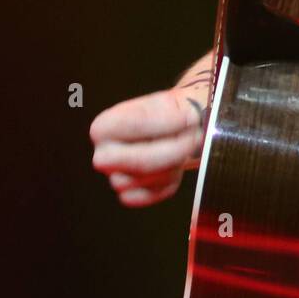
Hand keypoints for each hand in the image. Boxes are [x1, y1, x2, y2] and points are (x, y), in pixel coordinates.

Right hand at [89, 87, 205, 206]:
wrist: (173, 131)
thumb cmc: (167, 116)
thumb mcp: (170, 102)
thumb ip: (174, 111)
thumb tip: (187, 118)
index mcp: (105, 127)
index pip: (130, 126)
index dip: (165, 122)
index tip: (188, 118)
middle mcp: (104, 154)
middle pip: (141, 161)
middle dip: (174, 151)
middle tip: (194, 137)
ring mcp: (115, 178)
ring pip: (149, 179)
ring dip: (173, 164)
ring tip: (181, 148)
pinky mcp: (130, 195)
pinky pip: (152, 194)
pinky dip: (168, 182)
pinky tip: (172, 167)